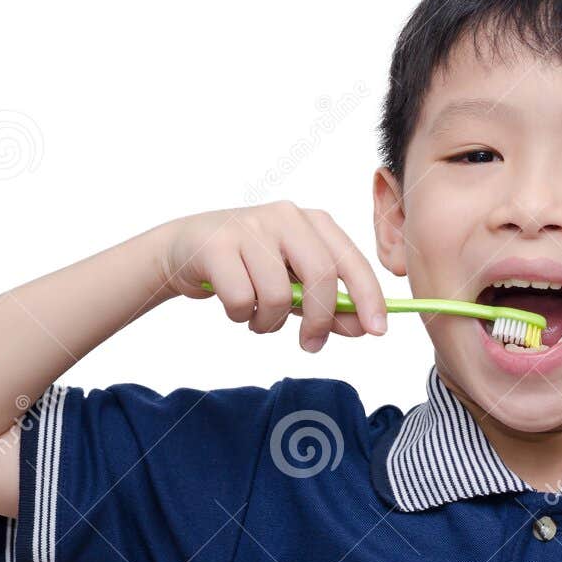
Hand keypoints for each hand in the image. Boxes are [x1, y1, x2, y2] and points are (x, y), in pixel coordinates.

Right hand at [157, 202, 387, 351]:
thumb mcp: (294, 285)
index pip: (351, 260)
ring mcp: (250, 226)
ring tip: (257, 317)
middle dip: (320, 320)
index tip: (376, 331)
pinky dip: (240, 314)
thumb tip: (362, 328)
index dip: (368, 297)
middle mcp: (286, 216)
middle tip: (310, 345)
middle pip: (321, 276)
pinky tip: (233, 304)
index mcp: (313, 221)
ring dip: (269, 322)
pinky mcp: (217, 245)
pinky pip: (243, 299)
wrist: (185, 249)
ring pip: (278, 294)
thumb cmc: (249, 267)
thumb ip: (329, 305)